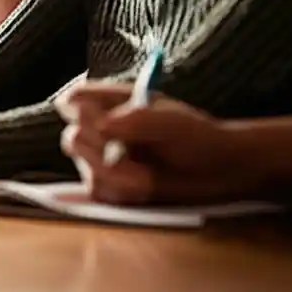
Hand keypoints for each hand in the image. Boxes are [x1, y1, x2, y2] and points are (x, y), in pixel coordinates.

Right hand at [57, 82, 249, 203]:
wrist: (218, 172)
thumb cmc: (198, 137)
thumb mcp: (172, 122)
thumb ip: (136, 120)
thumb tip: (101, 127)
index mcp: (112, 103)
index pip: (76, 100)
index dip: (77, 110)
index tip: (94, 119)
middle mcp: (102, 130)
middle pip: (73, 137)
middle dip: (96, 149)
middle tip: (118, 150)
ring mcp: (103, 160)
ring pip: (86, 168)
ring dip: (116, 174)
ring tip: (145, 176)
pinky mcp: (110, 187)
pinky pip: (99, 192)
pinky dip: (121, 192)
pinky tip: (143, 188)